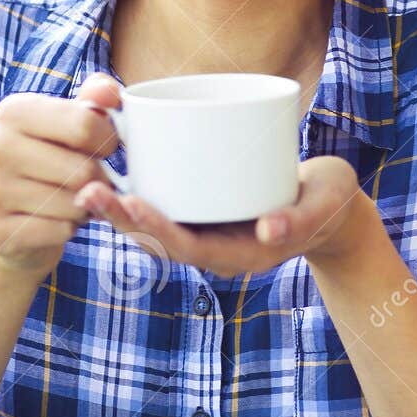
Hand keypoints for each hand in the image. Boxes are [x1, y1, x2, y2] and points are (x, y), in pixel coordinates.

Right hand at [0, 75, 121, 281]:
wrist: (15, 215)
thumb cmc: (54, 159)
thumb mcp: (73, 122)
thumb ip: (96, 100)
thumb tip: (108, 93)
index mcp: (12, 111)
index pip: (85, 124)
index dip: (109, 141)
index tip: (106, 147)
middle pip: (82, 170)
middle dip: (100, 180)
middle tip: (94, 181)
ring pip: (73, 204)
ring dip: (86, 206)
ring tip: (74, 199)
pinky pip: (59, 231)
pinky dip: (70, 229)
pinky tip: (58, 221)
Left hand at [71, 75, 372, 279]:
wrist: (331, 206)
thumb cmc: (329, 204)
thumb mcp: (323, 207)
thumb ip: (300, 219)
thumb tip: (268, 229)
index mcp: (237, 254)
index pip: (186, 248)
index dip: (155, 230)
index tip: (131, 206)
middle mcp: (213, 245)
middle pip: (158, 238)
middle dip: (122, 218)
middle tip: (87, 193)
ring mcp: (206, 227)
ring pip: (154, 222)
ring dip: (119, 206)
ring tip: (85, 182)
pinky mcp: (203, 205)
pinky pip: (164, 203)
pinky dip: (136, 187)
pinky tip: (110, 162)